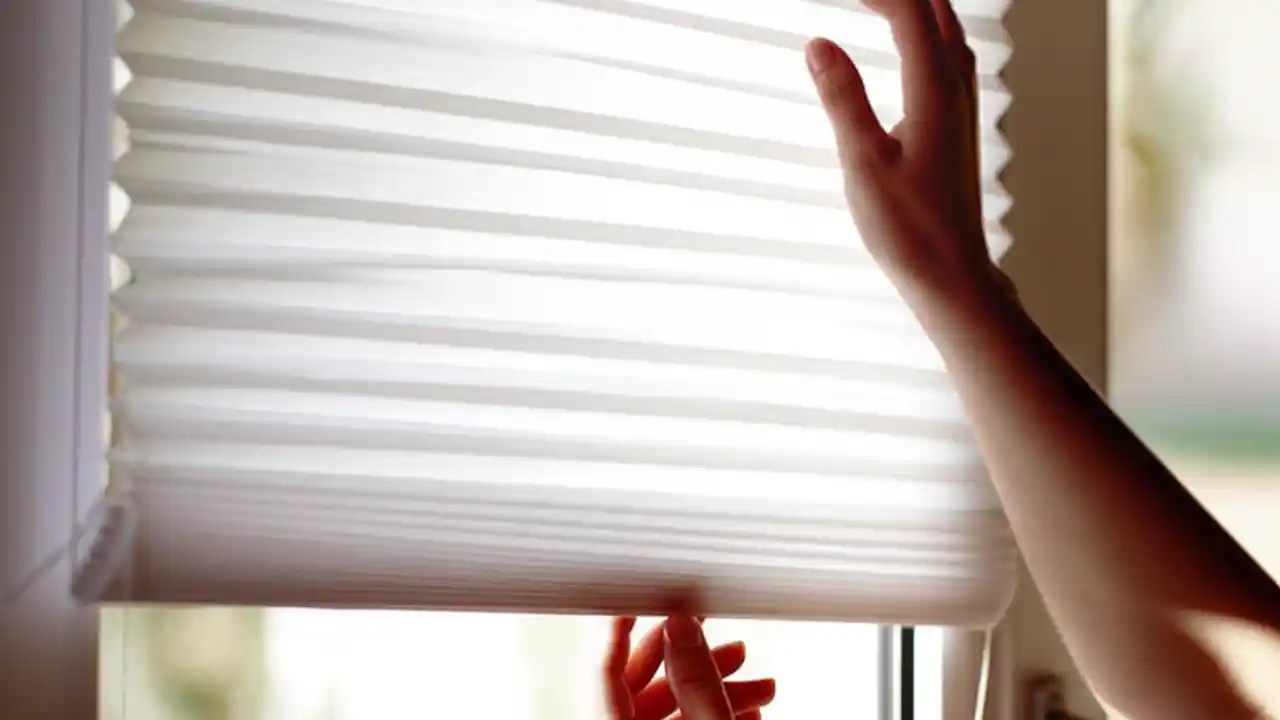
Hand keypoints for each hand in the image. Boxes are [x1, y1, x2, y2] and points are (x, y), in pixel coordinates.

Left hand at [604, 615, 775, 719]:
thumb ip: (697, 679)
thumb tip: (682, 626)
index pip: (607, 668)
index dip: (621, 626)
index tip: (636, 595)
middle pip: (643, 683)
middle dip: (691, 658)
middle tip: (713, 630)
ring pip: (669, 704)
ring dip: (714, 688)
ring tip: (758, 686)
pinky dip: (709, 711)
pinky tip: (747, 710)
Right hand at [805, 0, 1003, 309]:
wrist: (951, 272)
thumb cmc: (908, 227)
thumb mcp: (863, 163)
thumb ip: (841, 98)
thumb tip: (818, 42)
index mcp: (934, 91)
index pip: (909, 12)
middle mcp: (956, 89)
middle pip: (936, 10)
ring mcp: (961, 107)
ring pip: (948, 31)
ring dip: (916, 7)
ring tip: (878, 3)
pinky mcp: (958, 125)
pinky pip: (950, 56)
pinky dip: (927, 33)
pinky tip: (912, 46)